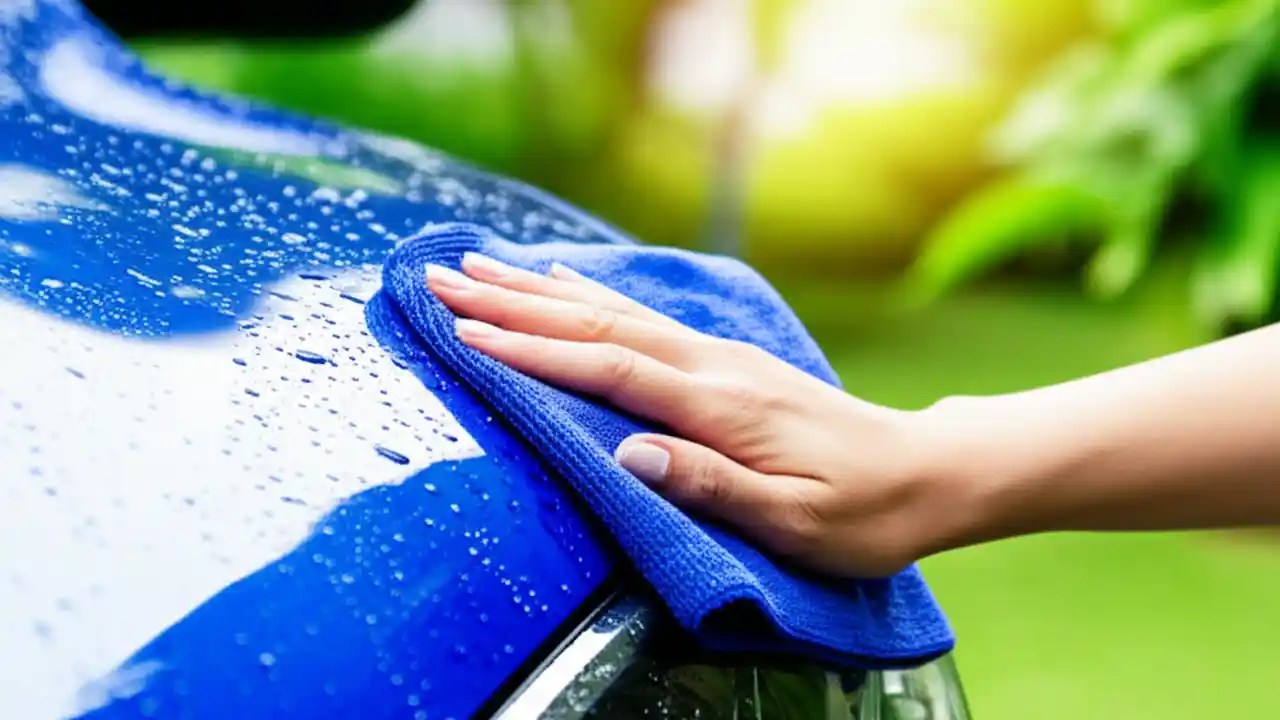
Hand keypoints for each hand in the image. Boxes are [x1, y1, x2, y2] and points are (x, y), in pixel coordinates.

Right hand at [424, 253, 979, 577]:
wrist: (924, 472)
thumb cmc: (863, 512)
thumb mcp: (796, 521)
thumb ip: (713, 486)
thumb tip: (630, 453)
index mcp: (721, 405)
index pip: (608, 367)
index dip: (534, 350)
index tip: (466, 332)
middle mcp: (714, 367)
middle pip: (597, 323)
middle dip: (514, 303)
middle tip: (442, 278)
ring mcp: (720, 357)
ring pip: (615, 312)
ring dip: (541, 290)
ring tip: (480, 268)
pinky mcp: (726, 362)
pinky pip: (642, 319)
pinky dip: (593, 297)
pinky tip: (565, 283)